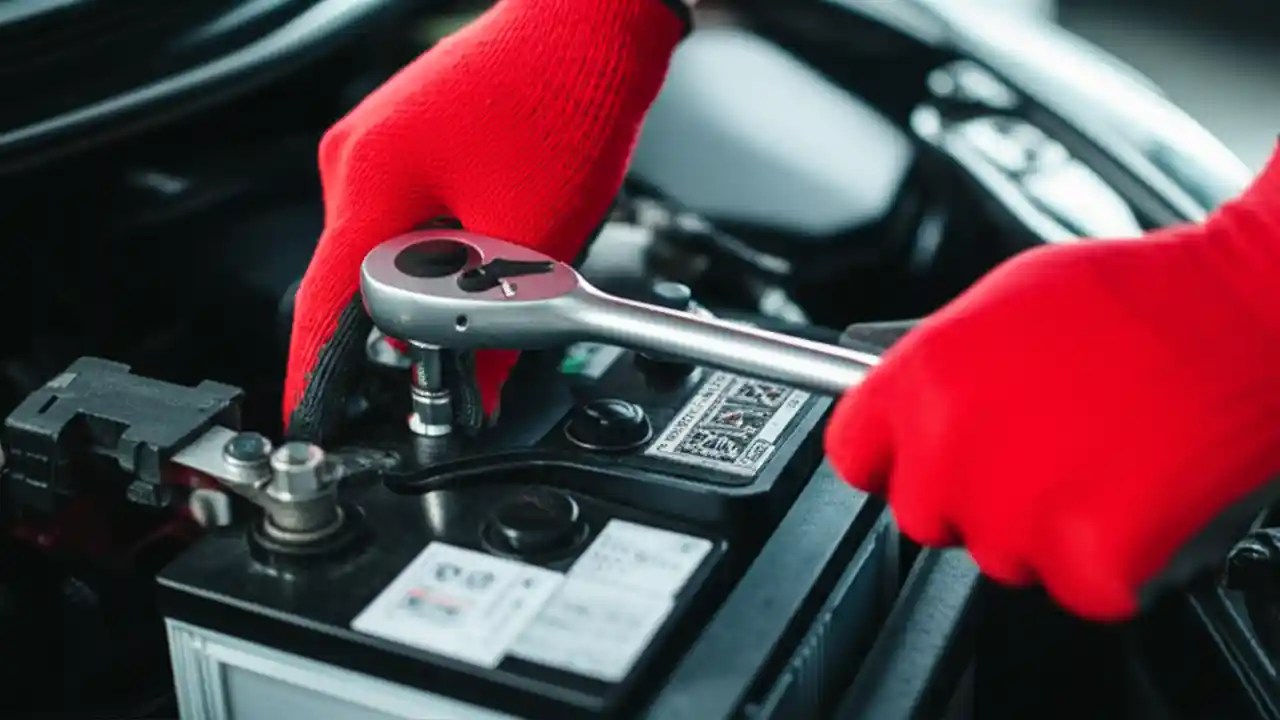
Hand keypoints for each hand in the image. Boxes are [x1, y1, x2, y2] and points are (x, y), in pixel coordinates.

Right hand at [285, 0, 686, 440]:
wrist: (588, 22)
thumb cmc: (562, 97)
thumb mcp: (535, 233)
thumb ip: (498, 322)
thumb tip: (481, 388)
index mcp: (370, 180)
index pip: (322, 307)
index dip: (316, 377)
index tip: (314, 422)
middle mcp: (354, 160)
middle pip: (354, 284)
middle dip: (403, 330)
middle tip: (455, 359)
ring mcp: (374, 146)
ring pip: (383, 253)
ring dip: (429, 285)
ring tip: (500, 267)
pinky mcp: (401, 143)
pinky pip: (402, 219)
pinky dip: (438, 249)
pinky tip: (491, 235)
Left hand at [826, 147, 1279, 619]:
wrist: (1243, 311)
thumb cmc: (1134, 299)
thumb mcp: (999, 303)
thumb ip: (938, 369)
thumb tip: (909, 412)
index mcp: (921, 377)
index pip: (853, 454)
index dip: (890, 459)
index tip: (917, 458)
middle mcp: (952, 446)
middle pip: (923, 516)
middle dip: (970, 496)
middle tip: (1034, 455)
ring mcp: (1016, 507)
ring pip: (998, 557)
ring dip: (1042, 529)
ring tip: (1097, 460)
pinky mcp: (1090, 556)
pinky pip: (1076, 588)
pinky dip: (1111, 563)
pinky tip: (1136, 496)